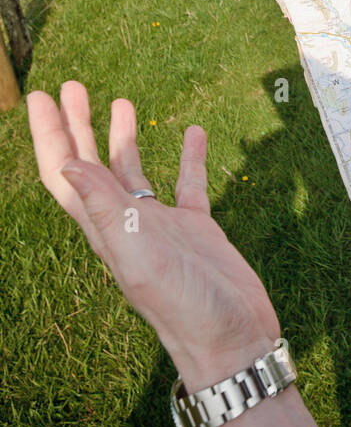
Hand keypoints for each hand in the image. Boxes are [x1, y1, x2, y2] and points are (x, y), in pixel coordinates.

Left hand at [27, 82, 279, 388]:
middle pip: (93, 165)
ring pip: (134, 172)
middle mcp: (128, 224)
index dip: (50, 135)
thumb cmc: (185, 308)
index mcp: (106, 229)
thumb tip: (67, 163)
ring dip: (123, 137)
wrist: (233, 341)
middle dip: (78, 126)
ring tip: (121, 100)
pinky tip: (193, 132)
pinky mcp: (198, 230)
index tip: (41, 96)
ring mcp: (162, 226)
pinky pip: (189, 185)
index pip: (67, 173)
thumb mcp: (140, 256)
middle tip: (70, 86)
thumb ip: (105, 211)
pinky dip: (189, 156)